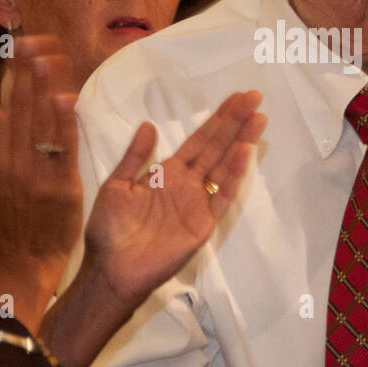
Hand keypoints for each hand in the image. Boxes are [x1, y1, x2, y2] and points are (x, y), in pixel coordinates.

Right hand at [0, 36, 82, 304]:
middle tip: (32, 41)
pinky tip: (64, 98)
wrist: (25, 260)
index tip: (17, 49)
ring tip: (46, 57)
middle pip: (22, 110)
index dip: (12, 77)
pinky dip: (63, 125)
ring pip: (41, 124)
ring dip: (44, 88)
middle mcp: (13, 163)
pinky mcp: (62, 187)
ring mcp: (38, 174)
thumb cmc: (9, 218)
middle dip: (27, 73)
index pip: (5, 109)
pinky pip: (63, 149)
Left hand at [82, 90, 266, 310]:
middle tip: (255, 97)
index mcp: (167, 172)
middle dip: (235, 122)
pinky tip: (245, 152)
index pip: (199, 139)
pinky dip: (234, 174)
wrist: (110, 269)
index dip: (217, 119)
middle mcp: (188, 184)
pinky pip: (222, 196)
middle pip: (217, 147)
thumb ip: (135, 157)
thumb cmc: (109, 230)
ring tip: (258, 118)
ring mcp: (198, 203)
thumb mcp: (115, 185)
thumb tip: (148, 124)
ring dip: (241, 142)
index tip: (237, 97)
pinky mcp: (203, 224)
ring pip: (225, 166)